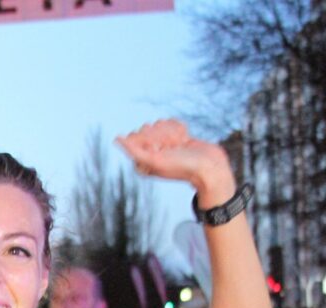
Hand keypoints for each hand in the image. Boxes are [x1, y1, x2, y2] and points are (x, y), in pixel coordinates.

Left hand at [115, 120, 232, 194]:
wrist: (209, 167)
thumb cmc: (182, 167)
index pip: (135, 135)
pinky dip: (180, 129)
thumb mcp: (155, 161)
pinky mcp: (174, 136)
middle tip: (173, 149)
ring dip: (172, 133)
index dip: (150, 140)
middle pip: (146, 128)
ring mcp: (162, 143)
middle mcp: (149, 152)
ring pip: (159, 123)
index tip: (162, 150)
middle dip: (162, 135)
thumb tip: (116, 139)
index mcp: (140, 161)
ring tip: (180, 146)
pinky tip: (185, 140)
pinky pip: (171, 122)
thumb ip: (134, 151)